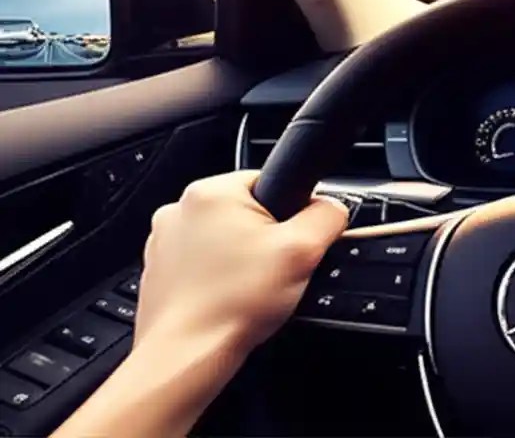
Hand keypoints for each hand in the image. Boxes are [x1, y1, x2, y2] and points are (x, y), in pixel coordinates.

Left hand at [54, 171, 348, 437]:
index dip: (292, 214)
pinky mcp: (159, 269)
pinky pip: (203, 263)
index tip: (292, 244)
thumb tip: (333, 207)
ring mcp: (164, 240)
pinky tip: (228, 298)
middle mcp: (180, 209)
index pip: (270, 181)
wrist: (186, 355)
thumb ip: (327, 217)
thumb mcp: (303, 251)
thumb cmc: (232, 304)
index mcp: (212, 192)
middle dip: (266, 239)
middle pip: (247, 212)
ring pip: (224, 239)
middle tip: (274, 271)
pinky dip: (218, 277)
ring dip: (241, 259)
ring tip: (248, 289)